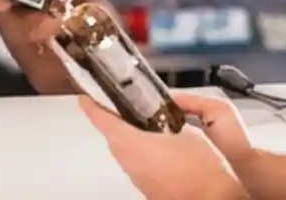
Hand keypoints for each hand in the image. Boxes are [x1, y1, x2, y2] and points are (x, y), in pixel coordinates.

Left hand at [80, 97, 248, 199]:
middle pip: (113, 136)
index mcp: (131, 143)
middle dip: (116, 120)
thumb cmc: (201, 171)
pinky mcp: (147, 188)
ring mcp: (136, 177)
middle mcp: (128, 162)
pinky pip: (137, 165)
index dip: (92, 105)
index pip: (102, 120)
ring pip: (125, 151)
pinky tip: (159, 147)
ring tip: (146, 123)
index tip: (85, 97)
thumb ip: (170, 122)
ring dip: (130, 137)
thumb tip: (167, 117)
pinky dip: (142, 152)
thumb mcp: (188, 133)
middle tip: (122, 105)